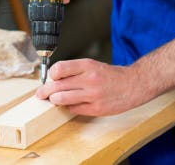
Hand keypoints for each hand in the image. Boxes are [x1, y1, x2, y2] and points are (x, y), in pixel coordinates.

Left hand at [35, 58, 149, 115]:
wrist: (133, 85)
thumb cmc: (110, 75)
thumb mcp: (93, 65)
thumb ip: (75, 71)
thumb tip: (54, 78)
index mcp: (87, 65)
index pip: (60, 68)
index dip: (50, 74)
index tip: (50, 77)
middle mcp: (89, 79)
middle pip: (58, 85)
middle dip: (46, 91)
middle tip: (41, 93)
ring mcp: (93, 95)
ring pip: (63, 99)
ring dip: (54, 100)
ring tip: (53, 100)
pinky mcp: (96, 109)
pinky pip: (74, 109)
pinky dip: (69, 107)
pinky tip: (70, 104)